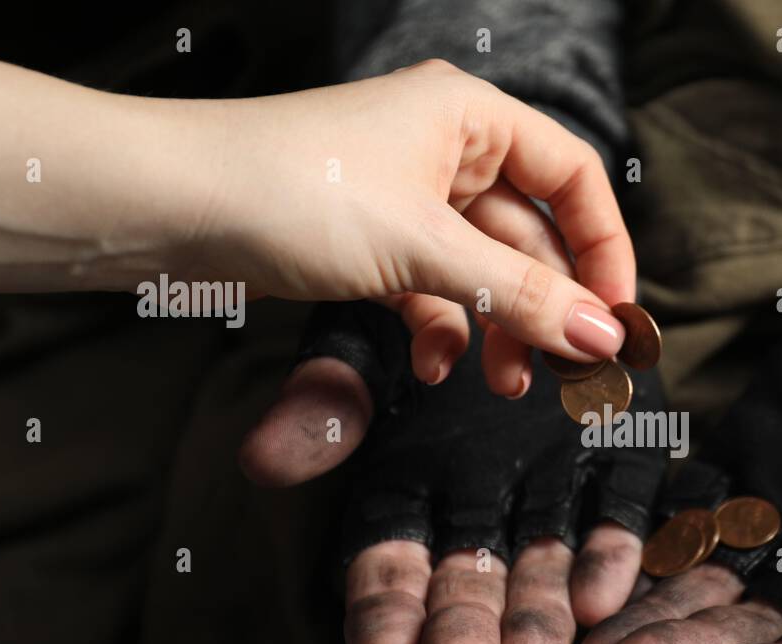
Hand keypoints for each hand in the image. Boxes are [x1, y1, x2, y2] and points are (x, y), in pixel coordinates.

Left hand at [0, 58, 632, 386]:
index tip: (615, 317)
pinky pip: (436, 289)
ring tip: (507, 386)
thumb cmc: (291, 192)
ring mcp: (408, 198)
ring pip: (485, 270)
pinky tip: (435, 364)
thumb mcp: (423, 246)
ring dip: (500, 329)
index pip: (574, 177)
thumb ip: (520, 295)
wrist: (166, 206)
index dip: (605, 248)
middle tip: (567, 372)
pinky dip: (444, 329)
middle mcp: (446, 150)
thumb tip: (601, 338)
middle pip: (532, 233)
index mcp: (471, 118)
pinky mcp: (373, 241)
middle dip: (547, 306)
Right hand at [240, 299, 667, 643]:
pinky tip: (602, 594)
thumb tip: (263, 463)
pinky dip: (610, 554)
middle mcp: (483, 498)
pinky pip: (616, 516)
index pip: (392, 559)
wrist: (521, 251)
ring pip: (544, 561)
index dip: (386, 603)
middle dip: (465, 624)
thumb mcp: (368, 335)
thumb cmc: (425, 294)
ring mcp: (553, 485)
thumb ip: (328, 395)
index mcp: (415, 482)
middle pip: (472, 576)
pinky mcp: (618, 462)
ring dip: (539, 611)